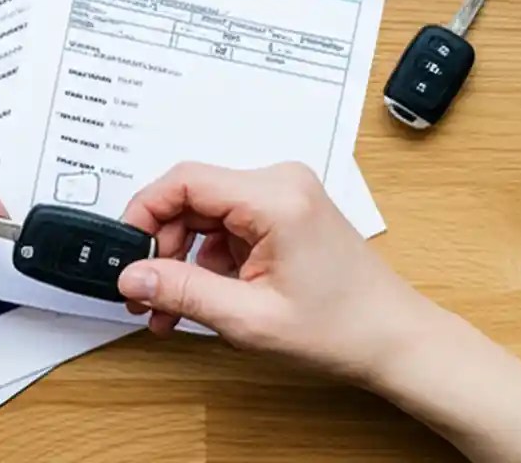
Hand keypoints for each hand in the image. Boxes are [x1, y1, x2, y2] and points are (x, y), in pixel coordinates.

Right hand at [117, 163, 520, 462]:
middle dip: (163, 247)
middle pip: (193, 197)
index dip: (143, 212)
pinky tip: (204, 298)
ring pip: (207, 214)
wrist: (394, 340)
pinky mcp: (287, 211)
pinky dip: (210, 260)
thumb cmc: (342, 328)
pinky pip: (230, 225)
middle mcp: (280, 183)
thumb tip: (132, 277)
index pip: (184, 180)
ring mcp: (286, 195)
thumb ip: (181, 292)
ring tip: (174, 310)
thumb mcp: (247, 318)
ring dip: (185, 260)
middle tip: (148, 295)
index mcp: (274, 197)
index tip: (126, 251)